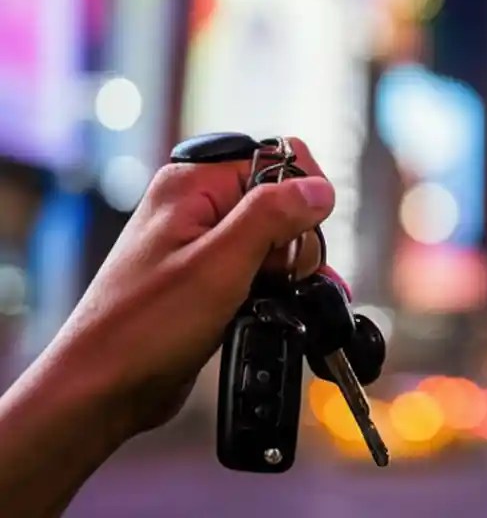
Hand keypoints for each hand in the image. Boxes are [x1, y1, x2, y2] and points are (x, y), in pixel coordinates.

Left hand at [42, 138, 336, 441]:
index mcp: (193, 184)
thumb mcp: (218, 266)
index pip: (280, 160)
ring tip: (276, 301)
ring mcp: (204, 243)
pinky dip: (279, 289)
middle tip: (275, 278)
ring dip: (291, 271)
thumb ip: (272, 217)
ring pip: (279, 239)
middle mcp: (199, 206)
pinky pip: (263, 268)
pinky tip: (280, 310)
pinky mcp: (211, 278)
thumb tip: (320, 188)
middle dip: (297, 242)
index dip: (300, 200)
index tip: (292, 243)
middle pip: (284, 200)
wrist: (102, 389)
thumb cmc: (141, 329)